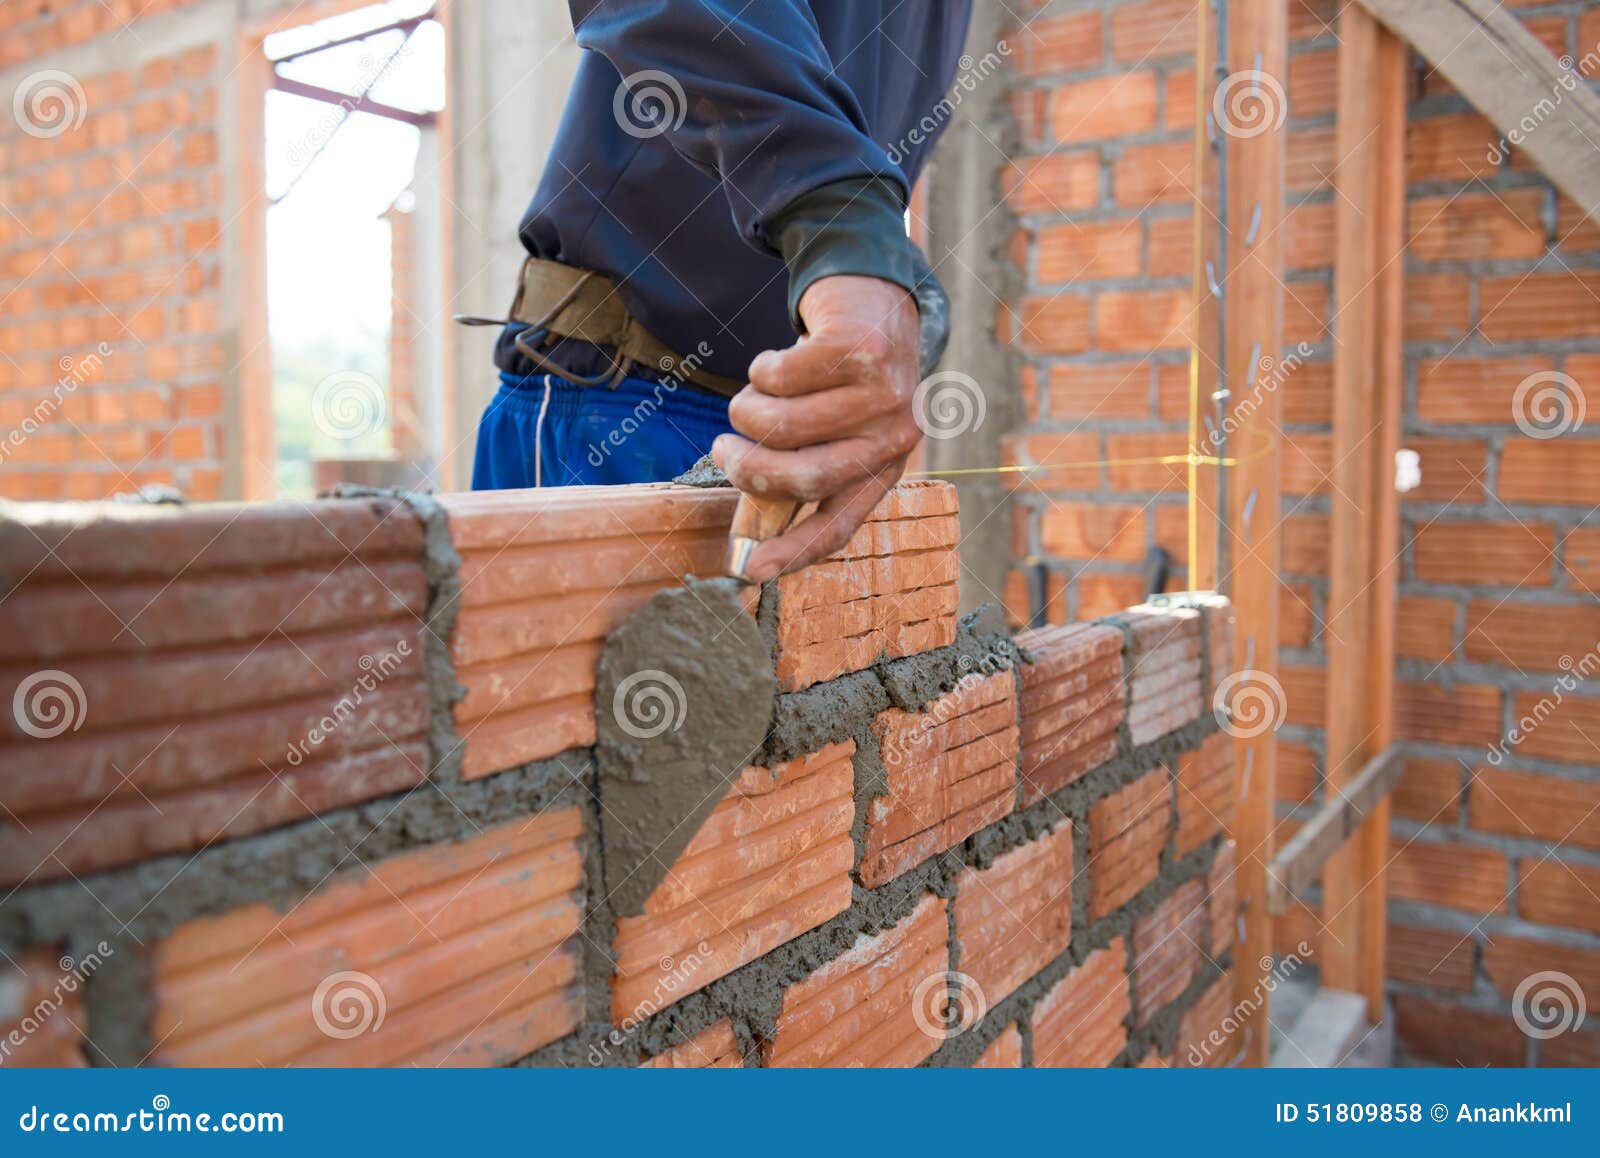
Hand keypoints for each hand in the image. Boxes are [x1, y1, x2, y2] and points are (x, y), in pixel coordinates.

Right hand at [712, 275, 922, 582]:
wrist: (874, 299)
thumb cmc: (840, 378)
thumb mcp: (835, 430)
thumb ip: (801, 471)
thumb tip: (752, 533)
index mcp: (885, 467)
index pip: (840, 524)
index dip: (794, 550)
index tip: (751, 569)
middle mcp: (893, 436)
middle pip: (803, 477)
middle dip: (747, 469)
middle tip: (722, 451)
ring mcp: (883, 393)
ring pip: (781, 424)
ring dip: (747, 409)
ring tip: (753, 395)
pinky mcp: (861, 349)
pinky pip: (780, 376)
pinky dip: (762, 369)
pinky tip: (778, 359)